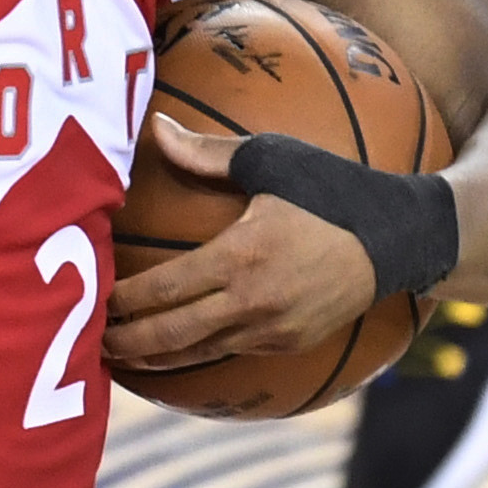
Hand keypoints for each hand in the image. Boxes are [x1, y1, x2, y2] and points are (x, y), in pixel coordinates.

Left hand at [103, 115, 376, 368]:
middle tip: (90, 342)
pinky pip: (228, 353)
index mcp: (242, 257)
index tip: (93, 299)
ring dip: (154, 358)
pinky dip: (194, 354)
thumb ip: (207, 153)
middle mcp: (252, 303)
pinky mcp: (288, 344)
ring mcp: (271, 330)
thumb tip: (157, 129)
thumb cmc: (331, 188)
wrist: (397, 237)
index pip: (164, 290)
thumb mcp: (270, 159)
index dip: (123, 301)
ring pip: (197, 355)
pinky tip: (177, 348)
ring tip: (120, 355)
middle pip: (171, 336)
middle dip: (126, 343)